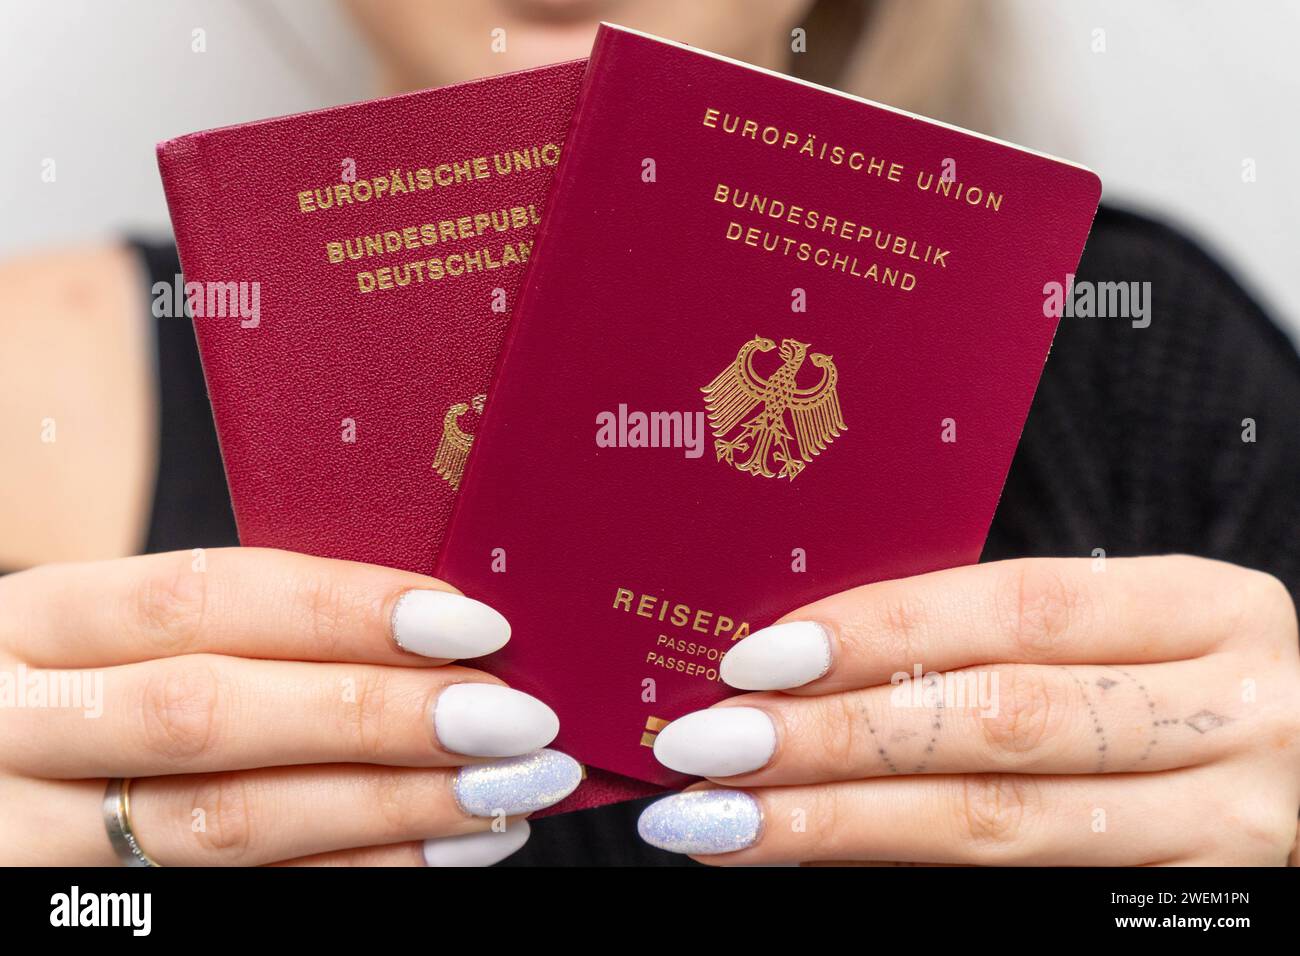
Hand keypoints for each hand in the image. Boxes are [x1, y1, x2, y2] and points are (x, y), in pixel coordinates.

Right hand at [0, 548, 577, 865]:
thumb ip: (252, 627)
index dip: (346, 608)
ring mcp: (39, 839)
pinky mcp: (87, 915)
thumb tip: (442, 632)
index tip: (471, 624)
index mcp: (42, 623)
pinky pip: (237, 900)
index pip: (204, 596)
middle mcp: (24, 728)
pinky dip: (355, 875)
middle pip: (212, 716)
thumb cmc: (94, 684)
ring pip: (226, 825)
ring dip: (389, 811)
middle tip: (513, 719)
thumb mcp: (125, 633)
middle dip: (380, 718)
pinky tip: (441, 854)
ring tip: (503, 794)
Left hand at [638, 556, 1299, 864]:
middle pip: (1000, 722)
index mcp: (1209, 611)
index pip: (1019, 607)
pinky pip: (1030, 898)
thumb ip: (1005, 641)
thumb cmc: (1191, 695)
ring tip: (727, 823)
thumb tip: (809, 662)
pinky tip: (820, 868)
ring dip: (843, 826)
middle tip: (710, 746)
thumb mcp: (1132, 638)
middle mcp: (1235, 718)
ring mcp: (1230, 829)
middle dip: (834, 737)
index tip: (757, 655)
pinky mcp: (1200, 912)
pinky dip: (906, 879)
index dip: (880, 629)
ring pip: (1004, 827)